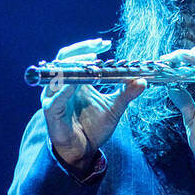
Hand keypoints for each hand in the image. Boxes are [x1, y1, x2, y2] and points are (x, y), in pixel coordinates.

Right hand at [41, 38, 147, 170]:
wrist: (83, 150)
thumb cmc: (94, 128)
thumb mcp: (114, 107)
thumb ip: (127, 93)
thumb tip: (143, 80)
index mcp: (75, 81)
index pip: (76, 56)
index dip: (89, 47)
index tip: (106, 44)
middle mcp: (61, 85)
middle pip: (65, 58)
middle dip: (82, 50)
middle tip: (99, 47)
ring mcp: (54, 97)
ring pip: (58, 74)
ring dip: (75, 65)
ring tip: (92, 61)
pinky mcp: (51, 111)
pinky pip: (56, 97)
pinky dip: (65, 89)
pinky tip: (76, 84)